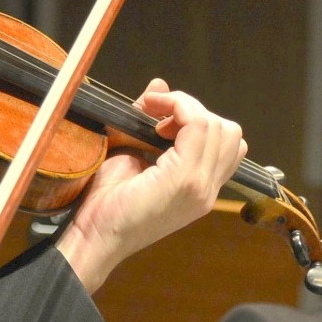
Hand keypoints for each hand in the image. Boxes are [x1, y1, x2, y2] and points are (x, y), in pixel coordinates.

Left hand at [56, 79, 245, 291]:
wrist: (92, 236)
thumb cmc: (106, 202)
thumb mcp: (132, 152)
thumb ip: (149, 121)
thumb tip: (159, 85)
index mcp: (200, 188)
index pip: (229, 144)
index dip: (198, 122)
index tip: (161, 122)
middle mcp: (207, 190)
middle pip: (229, 132)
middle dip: (195, 112)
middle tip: (158, 120)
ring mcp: (200, 187)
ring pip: (218, 126)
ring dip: (185, 109)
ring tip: (154, 121)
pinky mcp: (184, 180)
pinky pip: (198, 126)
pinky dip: (177, 109)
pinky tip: (152, 121)